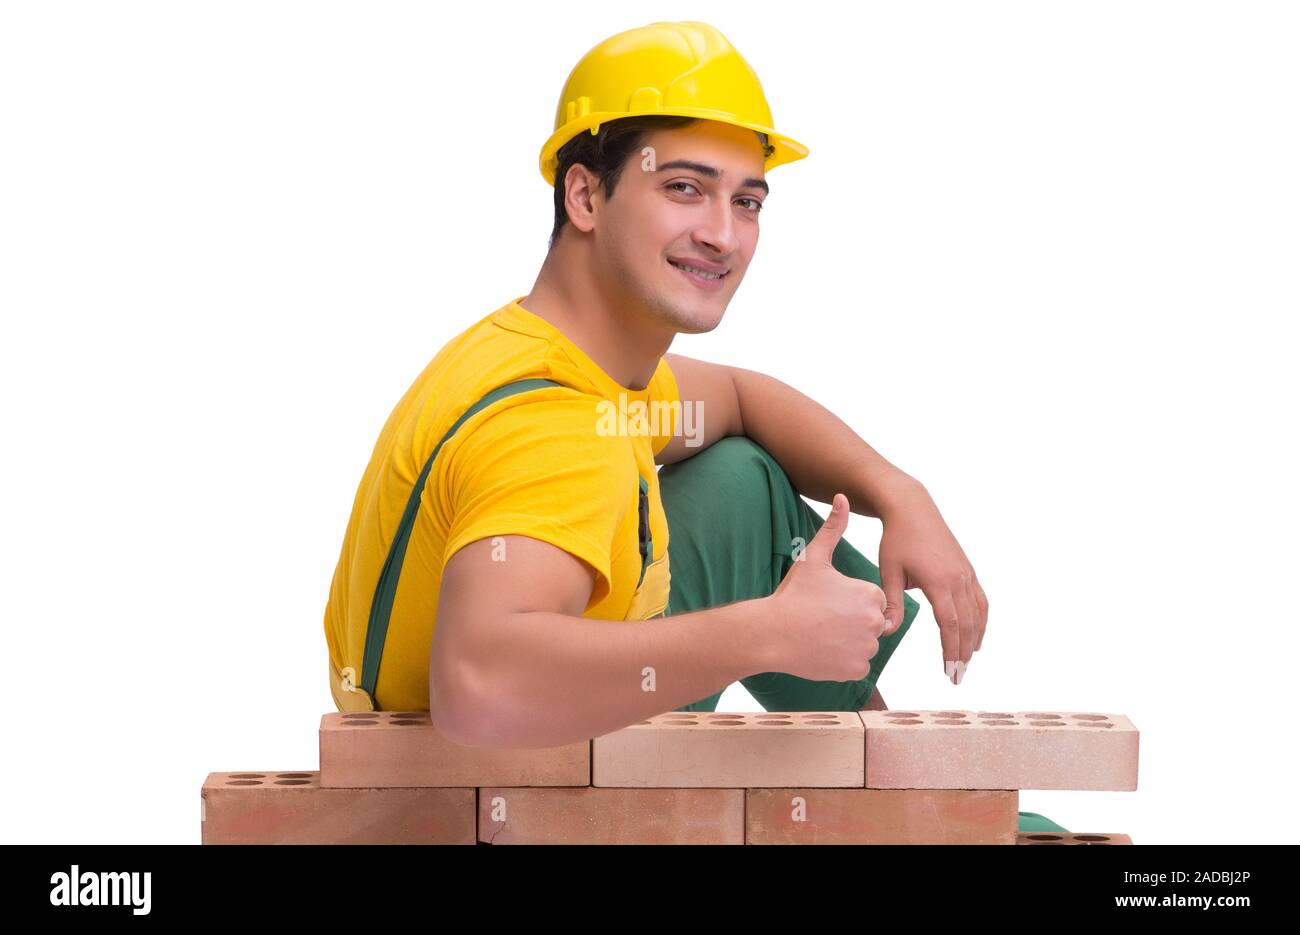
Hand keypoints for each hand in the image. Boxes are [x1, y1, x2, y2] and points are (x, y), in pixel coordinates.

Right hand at [766, 493, 889, 683]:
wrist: (771, 633)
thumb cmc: (792, 594)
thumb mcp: (813, 558)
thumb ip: (833, 528)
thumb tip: (843, 497)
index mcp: (870, 594)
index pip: (873, 599)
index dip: (850, 600)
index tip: (829, 601)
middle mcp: (874, 622)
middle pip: (872, 623)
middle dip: (852, 622)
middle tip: (823, 618)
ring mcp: (866, 648)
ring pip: (865, 644)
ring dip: (849, 641)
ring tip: (822, 633)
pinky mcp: (856, 670)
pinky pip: (857, 665)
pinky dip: (843, 661)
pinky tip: (822, 650)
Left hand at [878, 483, 988, 683]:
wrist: (911, 507)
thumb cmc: (896, 539)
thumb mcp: (888, 570)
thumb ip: (890, 601)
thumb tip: (887, 630)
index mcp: (938, 580)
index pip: (949, 624)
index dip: (951, 649)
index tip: (949, 671)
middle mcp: (958, 578)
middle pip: (967, 624)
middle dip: (963, 653)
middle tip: (958, 677)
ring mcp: (966, 573)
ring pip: (978, 614)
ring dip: (974, 640)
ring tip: (967, 662)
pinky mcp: (967, 569)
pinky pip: (980, 600)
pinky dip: (981, 620)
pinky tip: (977, 636)